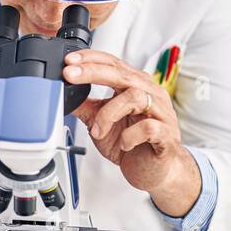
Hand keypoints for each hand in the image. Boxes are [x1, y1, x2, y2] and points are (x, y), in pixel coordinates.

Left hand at [62, 49, 200, 216]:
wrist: (153, 171)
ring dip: (108, 114)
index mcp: (135, 87)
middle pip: (122, 74)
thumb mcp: (101, 123)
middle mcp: (150, 94)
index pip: (113, 64)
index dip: (91, 59)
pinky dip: (130, 136)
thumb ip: (86, 107)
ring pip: (135, 97)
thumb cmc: (132, 144)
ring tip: (97, 131)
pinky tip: (124, 144)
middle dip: (93, 72)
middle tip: (70, 76)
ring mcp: (160, 113)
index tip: (69, 61)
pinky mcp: (166, 134)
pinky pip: (148, 127)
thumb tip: (64, 93)